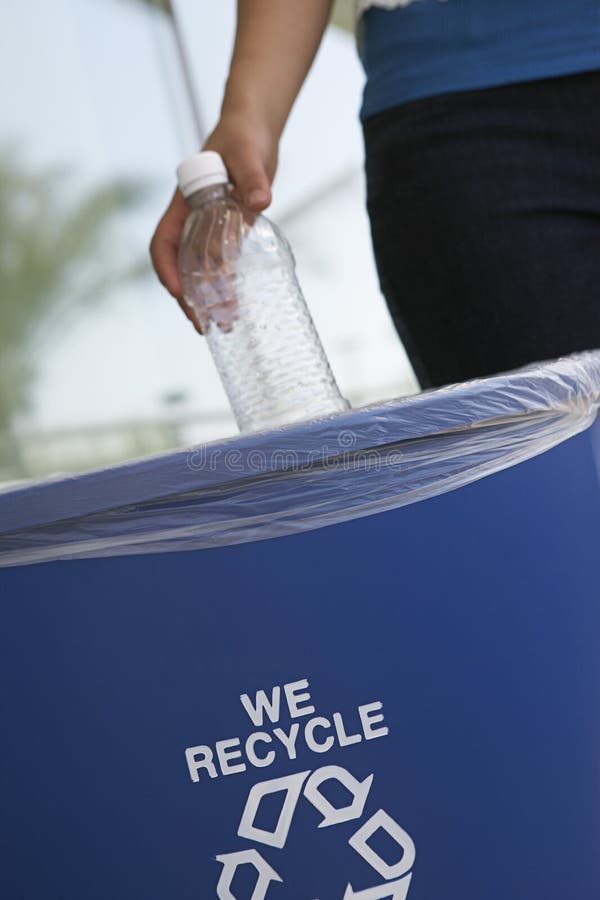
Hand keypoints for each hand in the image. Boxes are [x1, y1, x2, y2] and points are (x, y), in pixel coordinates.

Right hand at [149, 114, 277, 332]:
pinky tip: (236, 307)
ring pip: (204, 271)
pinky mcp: (230, 231)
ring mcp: (211, 228)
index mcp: (184, 204)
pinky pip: (225, 265)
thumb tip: (260, 201)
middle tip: (203, 325)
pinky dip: (228, 286)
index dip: (168, 269)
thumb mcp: (247, 153)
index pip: (164, 242)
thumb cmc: (244, 135)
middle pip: (182, 266)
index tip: (180, 292)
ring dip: (210, 298)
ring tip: (224, 325)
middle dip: (189, 298)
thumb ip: (252, 176)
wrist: (255, 131)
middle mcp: (193, 220)